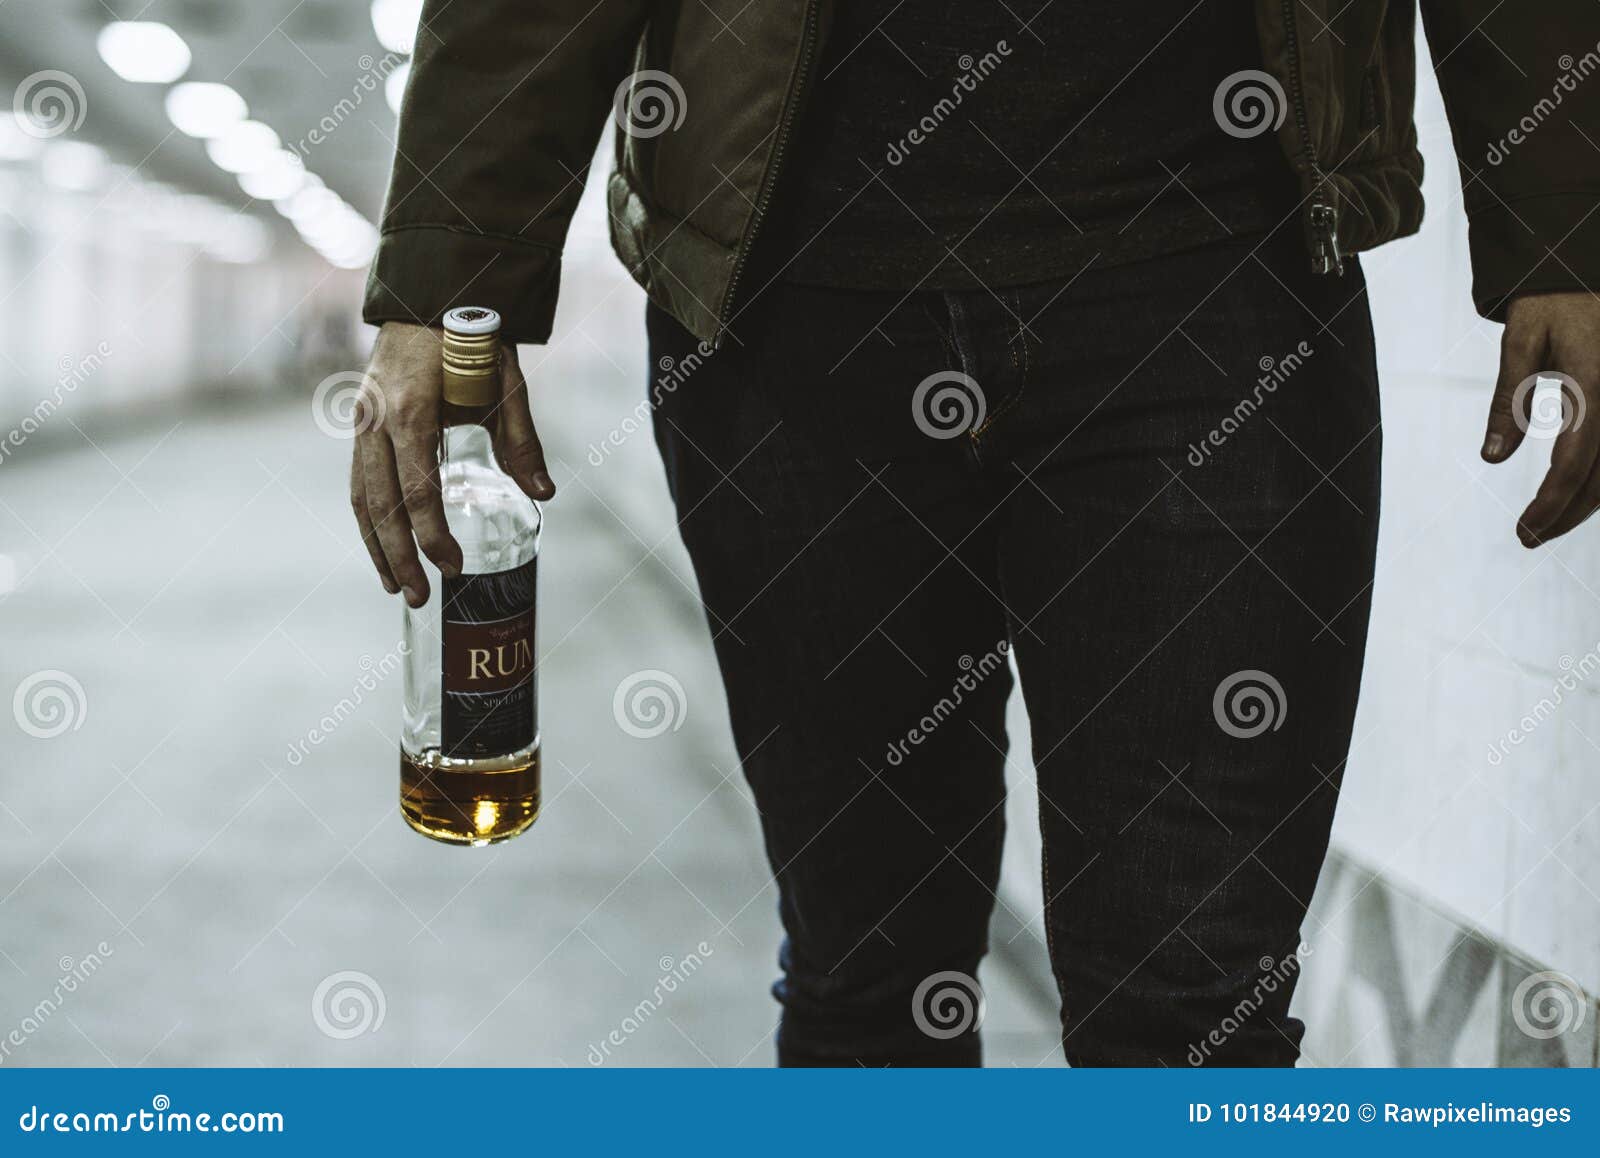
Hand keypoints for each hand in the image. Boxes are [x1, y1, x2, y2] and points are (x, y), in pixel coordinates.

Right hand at [350, 321, 554, 605]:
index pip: (418, 491)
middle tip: (419, 598)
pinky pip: (359, 481)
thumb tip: (544, 493)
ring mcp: (362, 422)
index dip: (433, 536)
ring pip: (361, 497)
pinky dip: (368, 520)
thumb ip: (522, 440)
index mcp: (412, 411)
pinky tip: (382, 547)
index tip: (453, 568)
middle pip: (380, 505)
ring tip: (395, 587)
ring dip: (376, 546)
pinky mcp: (360, 423)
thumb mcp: (506, 384)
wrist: (431, 296)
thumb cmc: (474, 342)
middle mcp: (377, 420)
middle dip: (398, 557)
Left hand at [1480, 292, 1599, 546]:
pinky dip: (1598, 480)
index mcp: (1593, 388)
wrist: (1583, 273)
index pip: (1572, 466)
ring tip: (1546, 525)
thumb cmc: (1550, 305)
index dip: (1549, 506)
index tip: (1523, 531)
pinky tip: (1573, 494)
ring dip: (1584, 504)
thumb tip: (1492, 458)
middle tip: (1527, 538)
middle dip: (1566, 515)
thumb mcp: (1519, 344)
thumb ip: (1507, 402)